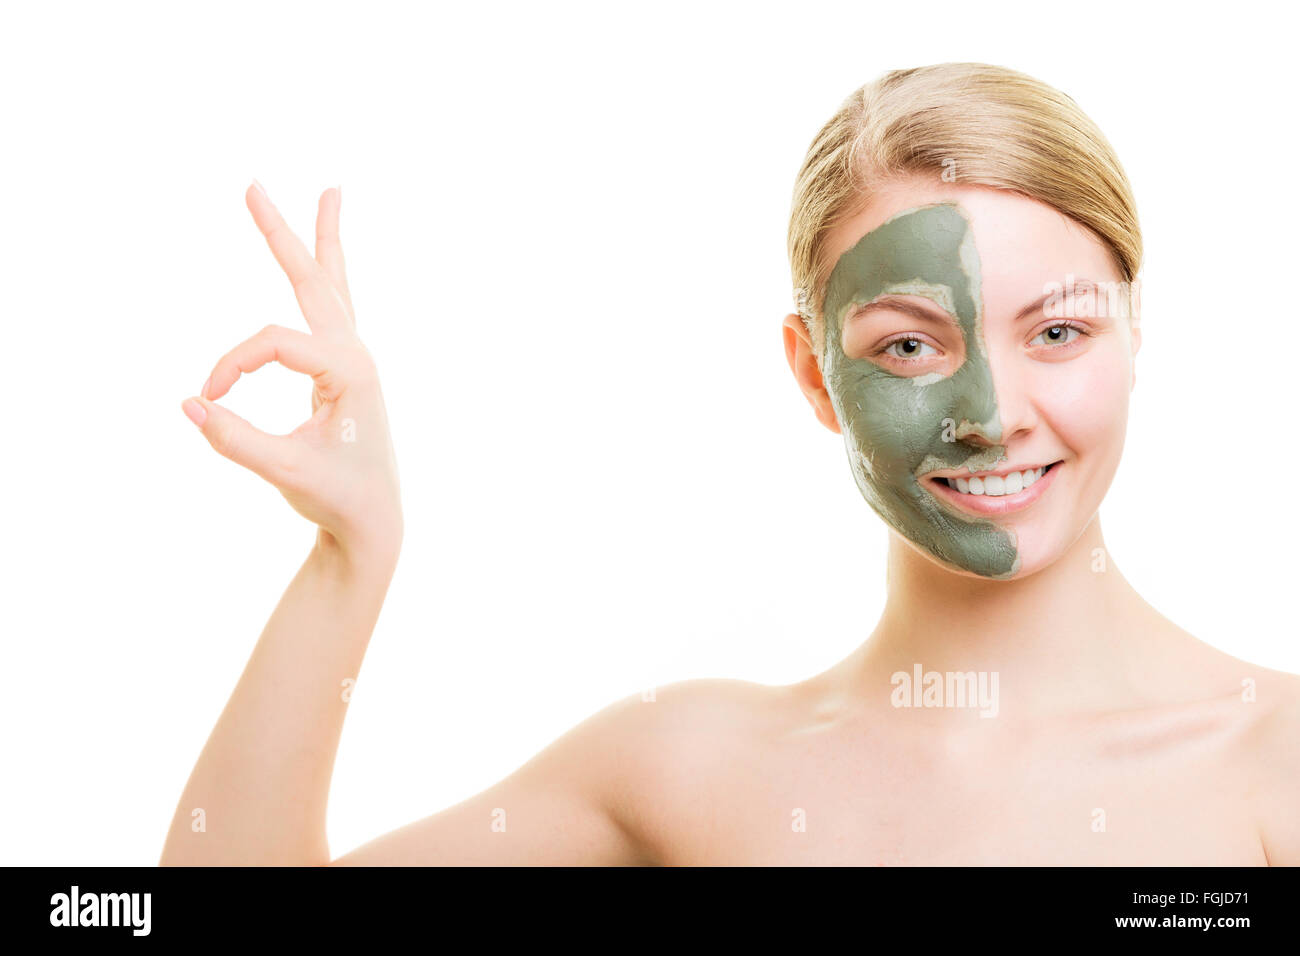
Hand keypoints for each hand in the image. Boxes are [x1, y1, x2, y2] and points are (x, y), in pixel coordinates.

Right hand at [181, 182, 401, 565]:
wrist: (373, 522)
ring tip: (332, 192)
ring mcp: (354, 359)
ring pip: (333, 287)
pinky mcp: (344, 371)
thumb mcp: (286, 472)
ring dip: (324, 241)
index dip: (232, 365)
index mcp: (351, 370)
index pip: (273, 343)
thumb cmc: (337, 497)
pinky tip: (323, 257)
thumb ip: (236, 440)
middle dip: (284, 233)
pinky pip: (332, 311)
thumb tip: (188, 403)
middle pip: (315, 280)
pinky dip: (326, 277)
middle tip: (252, 185)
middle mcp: (357, 355)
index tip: (209, 397)